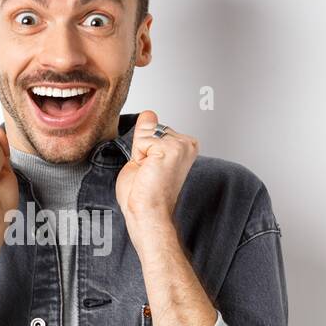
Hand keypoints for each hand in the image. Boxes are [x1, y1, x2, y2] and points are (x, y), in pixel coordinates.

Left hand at [115, 110, 198, 231]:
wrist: (147, 212)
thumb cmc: (145, 195)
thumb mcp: (143, 156)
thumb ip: (147, 133)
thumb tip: (148, 113)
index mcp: (185, 146)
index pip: (155, 128)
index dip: (145, 148)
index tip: (153, 169)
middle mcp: (187, 144)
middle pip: (151, 127)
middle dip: (142, 149)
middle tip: (149, 172)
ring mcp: (180, 145)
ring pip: (146, 132)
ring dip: (140, 153)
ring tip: (149, 172)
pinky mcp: (170, 148)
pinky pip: (142, 139)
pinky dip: (138, 156)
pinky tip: (149, 170)